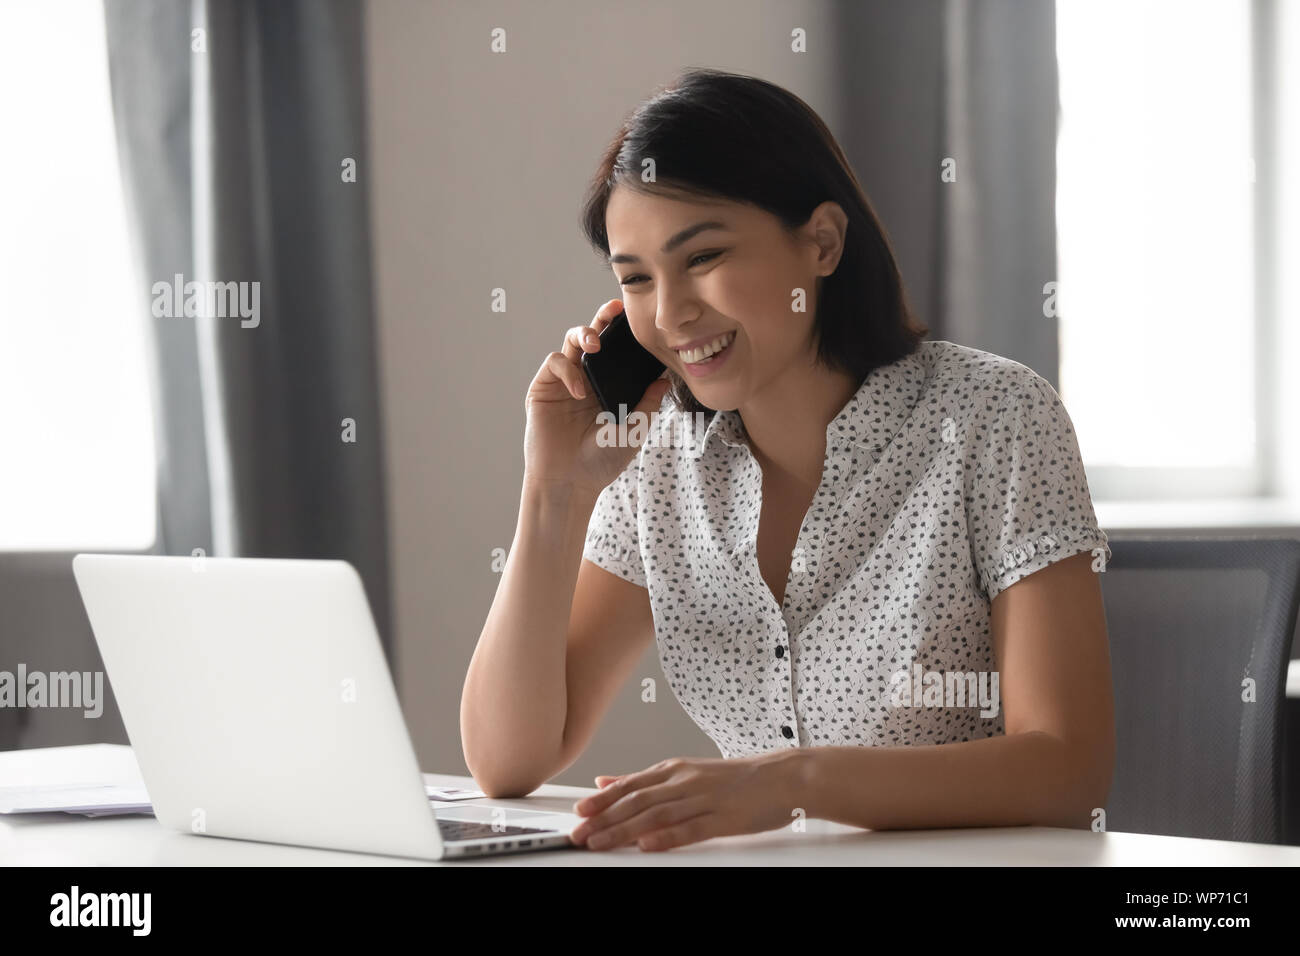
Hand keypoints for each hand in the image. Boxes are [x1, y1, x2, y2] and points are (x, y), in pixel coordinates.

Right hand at [522, 298, 671, 495]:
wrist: (570, 482)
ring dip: (585, 334)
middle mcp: (587, 379)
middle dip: (604, 319)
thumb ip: (648, 405)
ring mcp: (565, 381)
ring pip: (571, 340)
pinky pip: (555, 362)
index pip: (618, 352)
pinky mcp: (544, 387)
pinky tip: (578, 390)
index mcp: (609, 386)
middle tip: (614, 310)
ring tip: (595, 344)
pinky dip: (567, 369)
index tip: (639, 319)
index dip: (626, 334)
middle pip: (595, 336)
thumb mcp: (633, 431)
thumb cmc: (601, 461)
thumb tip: (665, 379)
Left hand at [569, 755, 801, 851]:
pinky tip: (648, 845)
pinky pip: (691, 829)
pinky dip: (667, 837)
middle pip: (637, 800)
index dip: (602, 800)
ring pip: (657, 815)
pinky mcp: (724, 819)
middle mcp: (685, 781)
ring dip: (625, 830)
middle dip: (604, 818)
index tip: (578, 812)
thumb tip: (606, 781)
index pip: (630, 785)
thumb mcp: (685, 771)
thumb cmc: (735, 779)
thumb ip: (645, 780)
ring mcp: (704, 799)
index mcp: (674, 769)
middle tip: (579, 833)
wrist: (783, 777)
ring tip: (601, 843)